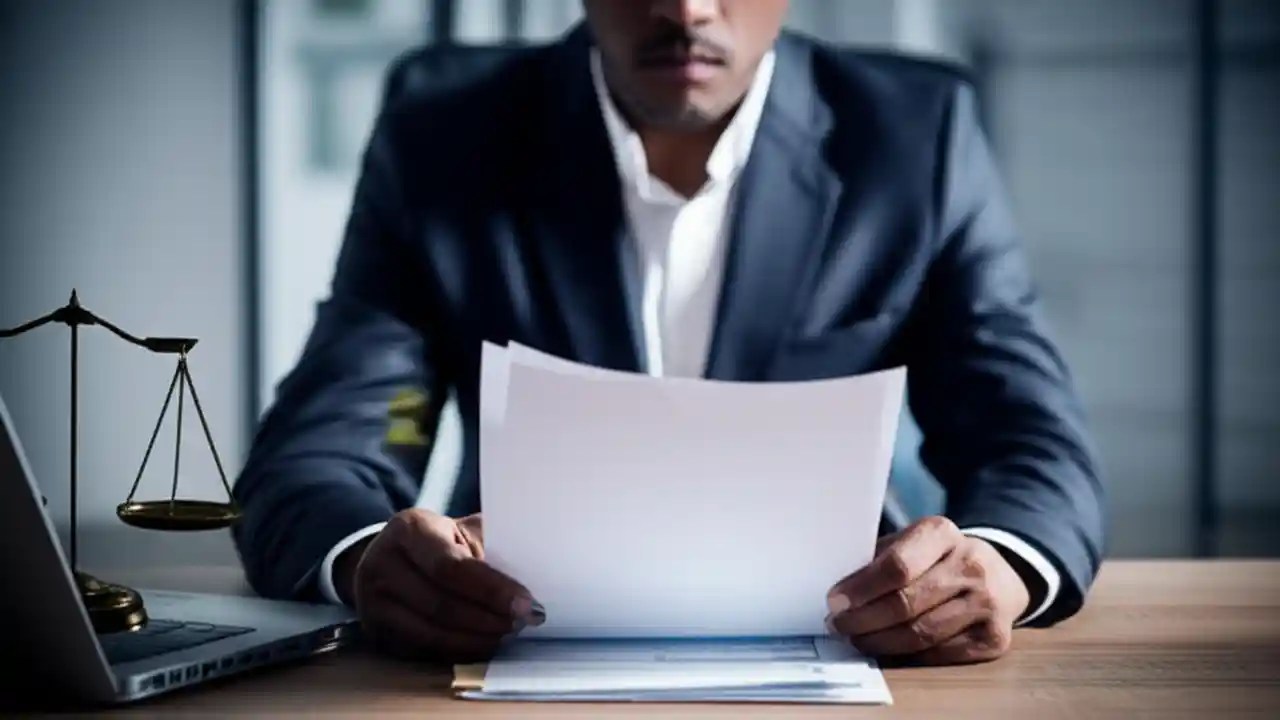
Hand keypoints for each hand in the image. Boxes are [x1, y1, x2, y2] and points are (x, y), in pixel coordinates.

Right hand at [334, 510, 543, 661]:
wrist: (391, 555)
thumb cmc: (439, 541)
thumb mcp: (462, 530)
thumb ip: (491, 546)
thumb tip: (538, 571)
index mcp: (409, 529)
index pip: (450, 566)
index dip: (490, 589)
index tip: (526, 602)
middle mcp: (382, 563)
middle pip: (441, 604)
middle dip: (488, 619)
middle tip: (524, 623)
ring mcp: (372, 601)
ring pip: (431, 633)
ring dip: (476, 639)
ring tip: (508, 634)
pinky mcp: (376, 631)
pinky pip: (423, 650)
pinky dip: (458, 651)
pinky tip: (484, 644)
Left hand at [825, 516, 1029, 664]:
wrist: (999, 577)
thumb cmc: (938, 560)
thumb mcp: (911, 544)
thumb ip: (878, 563)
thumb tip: (838, 596)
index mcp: (942, 533)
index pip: (896, 566)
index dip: (861, 588)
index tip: (834, 602)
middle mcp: (970, 564)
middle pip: (906, 603)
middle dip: (863, 620)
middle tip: (838, 627)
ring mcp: (988, 602)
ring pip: (921, 634)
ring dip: (881, 642)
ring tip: (857, 640)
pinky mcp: (995, 637)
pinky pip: (940, 654)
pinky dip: (908, 656)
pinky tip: (889, 650)